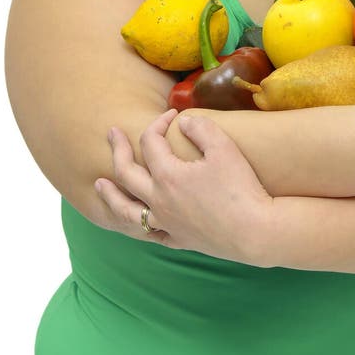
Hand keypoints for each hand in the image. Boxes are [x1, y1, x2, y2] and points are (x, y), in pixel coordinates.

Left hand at [94, 109, 273, 265]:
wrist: (256, 231)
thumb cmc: (241, 188)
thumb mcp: (224, 147)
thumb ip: (200, 127)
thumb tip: (182, 121)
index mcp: (167, 175)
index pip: (150, 142)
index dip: (158, 123)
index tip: (172, 115)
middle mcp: (158, 200)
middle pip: (126, 172)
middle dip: (117, 149)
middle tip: (111, 133)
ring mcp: (166, 223)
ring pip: (126, 210)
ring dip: (110, 195)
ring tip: (99, 184)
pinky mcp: (178, 240)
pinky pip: (149, 233)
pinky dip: (137, 224)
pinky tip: (138, 219)